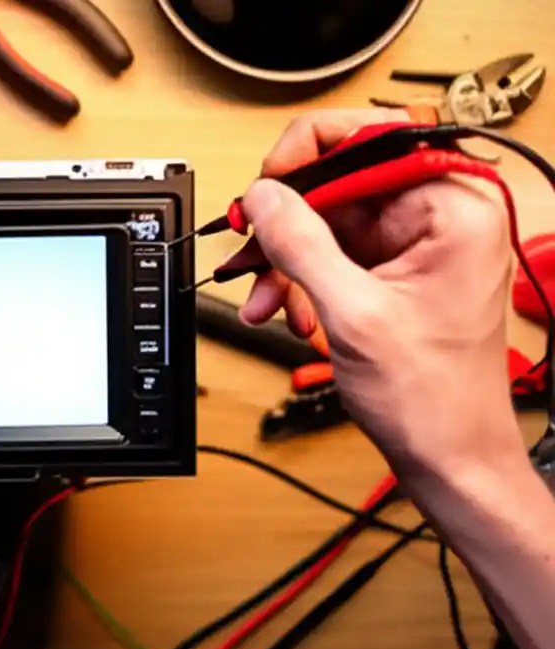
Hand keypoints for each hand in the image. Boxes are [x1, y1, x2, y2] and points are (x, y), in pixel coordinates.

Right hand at [233, 108, 529, 478]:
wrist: (449, 455)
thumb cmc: (433, 397)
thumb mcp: (353, 313)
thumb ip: (302, 245)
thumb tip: (264, 195)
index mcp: (455, 207)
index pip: (370, 136)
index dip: (307, 155)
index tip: (266, 186)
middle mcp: (442, 214)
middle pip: (340, 180)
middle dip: (288, 223)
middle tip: (252, 248)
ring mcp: (419, 241)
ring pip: (327, 220)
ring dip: (286, 260)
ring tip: (268, 300)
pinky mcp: (397, 267)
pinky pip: (332, 252)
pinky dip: (300, 279)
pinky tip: (286, 309)